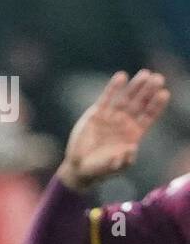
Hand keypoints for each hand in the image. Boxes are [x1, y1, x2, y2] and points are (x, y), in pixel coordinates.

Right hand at [58, 69, 169, 190]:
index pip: (149, 116)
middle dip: (149, 91)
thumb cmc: (100, 170)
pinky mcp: (97, 113)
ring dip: (136, 85)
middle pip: (140, 103)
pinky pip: (107, 98)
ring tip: (145, 74)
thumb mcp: (114, 168)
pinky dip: (113, 88)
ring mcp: (112, 116)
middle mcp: (125, 122)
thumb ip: (124, 160)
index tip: (164, 94)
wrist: (79, 168)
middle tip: (158, 79)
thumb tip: (131, 149)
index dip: (156, 106)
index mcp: (134, 134)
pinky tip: (121, 77)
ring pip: (126, 97)